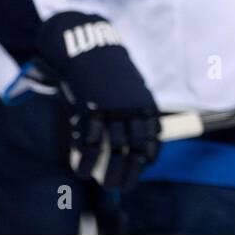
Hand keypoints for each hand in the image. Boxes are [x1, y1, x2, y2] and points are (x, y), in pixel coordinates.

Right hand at [36, 11, 160, 190]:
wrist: (90, 48)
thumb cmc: (111, 71)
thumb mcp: (132, 86)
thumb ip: (137, 109)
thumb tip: (144, 132)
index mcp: (145, 103)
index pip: (153, 136)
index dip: (148, 156)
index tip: (142, 167)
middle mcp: (131, 108)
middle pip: (134, 147)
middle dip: (129, 171)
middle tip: (121, 187)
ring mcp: (110, 110)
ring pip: (112, 148)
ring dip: (107, 171)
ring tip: (103, 185)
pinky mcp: (89, 108)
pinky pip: (88, 140)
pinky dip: (86, 159)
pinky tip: (82, 171)